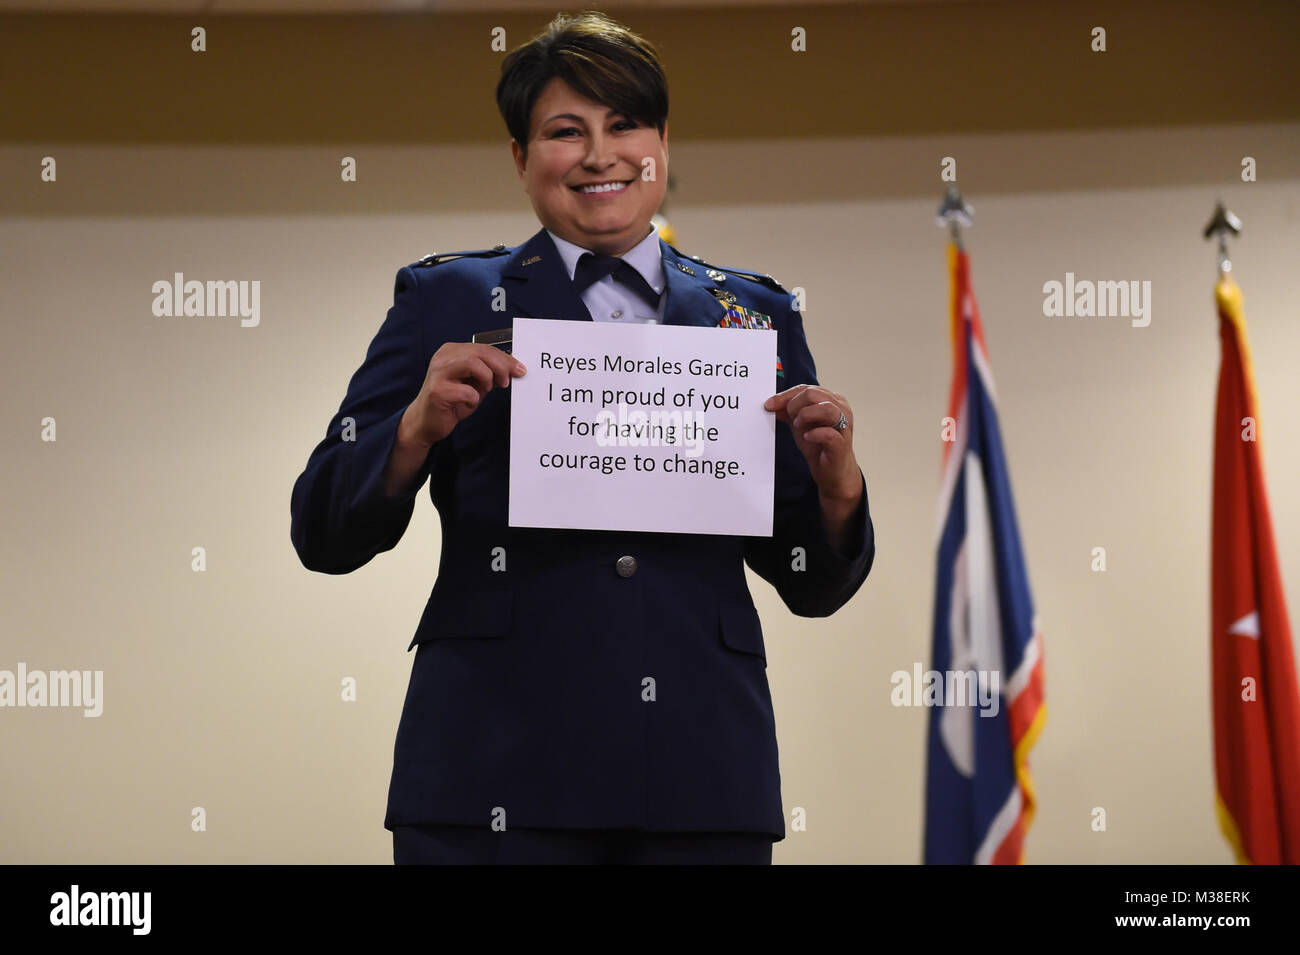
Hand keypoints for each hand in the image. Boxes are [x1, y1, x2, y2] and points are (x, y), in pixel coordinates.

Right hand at [402, 343, 525, 447]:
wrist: (427, 422)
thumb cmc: (452, 401)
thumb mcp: (475, 383)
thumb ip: (490, 373)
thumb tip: (512, 368)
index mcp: (452, 352)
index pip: (484, 348)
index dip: (504, 358)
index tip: (519, 369)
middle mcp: (443, 358)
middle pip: (479, 352)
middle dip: (500, 366)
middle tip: (506, 381)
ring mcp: (438, 373)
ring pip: (471, 363)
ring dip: (486, 378)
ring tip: (486, 390)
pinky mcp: (437, 391)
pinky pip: (465, 391)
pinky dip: (473, 398)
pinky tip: (468, 403)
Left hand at [763, 384, 859, 502]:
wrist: (830, 471)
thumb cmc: (818, 445)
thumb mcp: (800, 424)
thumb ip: (788, 412)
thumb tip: (772, 404)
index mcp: (831, 400)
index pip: (805, 389)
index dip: (785, 396)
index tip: (769, 405)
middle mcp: (841, 409)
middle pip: (814, 394)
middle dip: (794, 405)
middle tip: (790, 420)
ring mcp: (844, 425)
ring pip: (826, 409)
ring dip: (805, 415)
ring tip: (798, 426)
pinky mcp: (841, 443)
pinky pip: (829, 434)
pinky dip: (814, 434)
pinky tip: (807, 437)